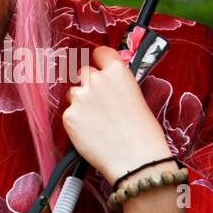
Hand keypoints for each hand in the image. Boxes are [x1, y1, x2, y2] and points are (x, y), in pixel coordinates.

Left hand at [61, 45, 172, 184]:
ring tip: (96, 122)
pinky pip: (69, 115)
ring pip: (73, 93)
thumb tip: (108, 87)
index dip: (100, 62)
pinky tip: (91, 134)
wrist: (136, 160)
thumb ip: (119, 86)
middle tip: (98, 102)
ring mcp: (80, 98)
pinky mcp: (69, 117)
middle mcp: (96, 80)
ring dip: (80, 103)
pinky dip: (76, 123)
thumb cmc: (144, 133)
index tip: (100, 69)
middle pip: (83, 72)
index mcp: (118, 72)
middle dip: (88, 84)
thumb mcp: (137, 98)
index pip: (100, 53)